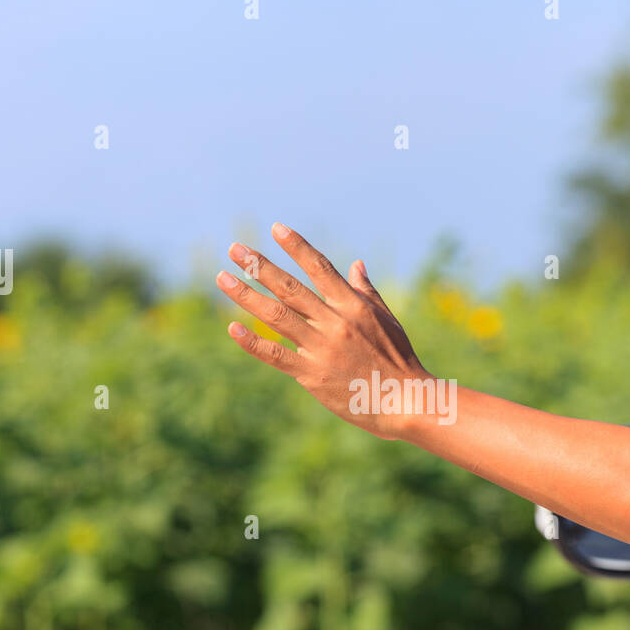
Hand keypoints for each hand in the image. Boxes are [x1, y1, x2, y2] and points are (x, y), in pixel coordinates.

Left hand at [217, 223, 431, 439]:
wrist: (406, 401)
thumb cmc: (399, 360)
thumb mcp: (387, 319)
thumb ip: (367, 291)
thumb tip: (356, 264)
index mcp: (353, 306)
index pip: (320, 268)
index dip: (296, 246)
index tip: (276, 228)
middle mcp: (335, 322)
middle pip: (289, 288)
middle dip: (259, 266)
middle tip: (234, 249)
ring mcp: (322, 348)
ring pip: (276, 316)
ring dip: (246, 295)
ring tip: (223, 278)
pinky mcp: (312, 375)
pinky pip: (277, 355)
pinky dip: (253, 342)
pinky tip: (233, 328)